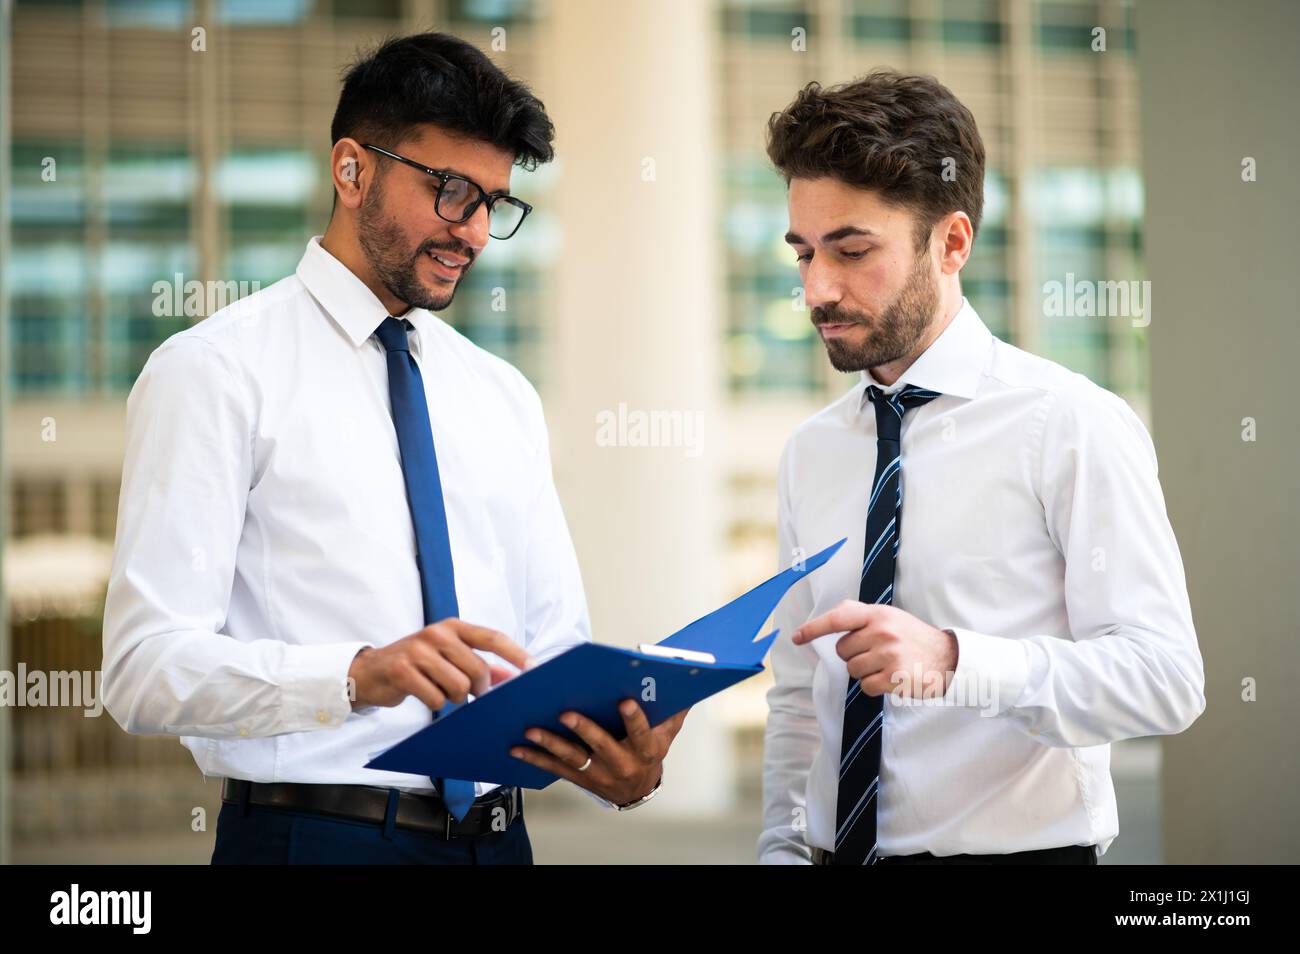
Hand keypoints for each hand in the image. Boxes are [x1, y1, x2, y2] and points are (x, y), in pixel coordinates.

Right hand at [348, 618, 533, 710]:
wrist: (370, 672)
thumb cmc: (417, 665)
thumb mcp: (449, 658)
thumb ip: (482, 666)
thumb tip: (514, 677)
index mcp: (453, 627)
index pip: (492, 637)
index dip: (515, 654)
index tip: (534, 668)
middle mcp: (437, 633)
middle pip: (477, 670)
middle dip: (477, 689)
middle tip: (468, 693)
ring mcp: (419, 650)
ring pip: (458, 686)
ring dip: (454, 697)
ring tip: (439, 689)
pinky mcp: (404, 670)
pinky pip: (436, 698)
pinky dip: (435, 703)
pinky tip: (424, 694)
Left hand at [510, 701, 688, 805]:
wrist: (639, 790)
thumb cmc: (652, 750)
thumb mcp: (667, 731)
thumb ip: (674, 707)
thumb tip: (682, 677)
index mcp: (647, 750)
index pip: (642, 733)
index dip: (634, 719)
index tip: (624, 701)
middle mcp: (623, 765)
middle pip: (602, 746)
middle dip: (584, 730)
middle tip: (565, 713)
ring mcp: (600, 775)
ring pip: (573, 759)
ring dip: (551, 744)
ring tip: (531, 730)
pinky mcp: (580, 780)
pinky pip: (555, 769)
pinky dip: (535, 759)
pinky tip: (516, 748)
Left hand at [793, 601, 957, 699]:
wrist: (948, 658)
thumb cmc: (913, 637)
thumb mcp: (890, 616)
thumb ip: (862, 613)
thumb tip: (835, 610)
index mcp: (877, 614)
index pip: (837, 619)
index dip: (813, 628)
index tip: (796, 637)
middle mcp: (881, 631)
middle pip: (842, 651)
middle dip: (854, 655)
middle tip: (877, 654)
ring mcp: (888, 654)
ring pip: (852, 670)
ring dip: (865, 672)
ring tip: (886, 666)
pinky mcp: (894, 676)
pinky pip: (865, 686)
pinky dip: (874, 686)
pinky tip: (891, 678)